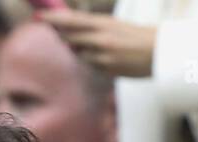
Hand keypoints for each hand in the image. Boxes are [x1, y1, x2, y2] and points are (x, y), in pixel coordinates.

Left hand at [37, 9, 156, 77]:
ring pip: (79, 54)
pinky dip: (94, 62)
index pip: (70, 20)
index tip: (38, 16)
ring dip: (80, 50)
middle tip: (61, 32)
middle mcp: (100, 38)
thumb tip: (70, 26)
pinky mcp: (108, 70)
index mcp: (103, 23)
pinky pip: (92, 65)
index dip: (52, 18)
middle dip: (63, 36)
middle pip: (69, 38)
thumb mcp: (114, 25)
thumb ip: (93, 26)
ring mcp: (103, 55)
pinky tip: (108, 58)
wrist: (159, 52)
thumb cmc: (137, 36)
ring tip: (98, 46)